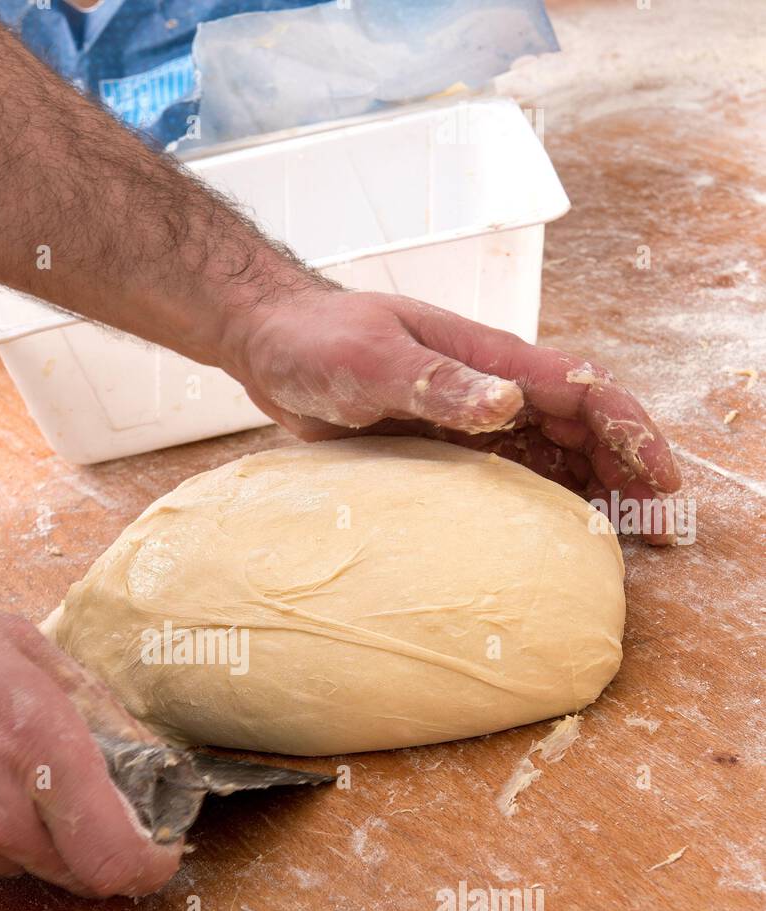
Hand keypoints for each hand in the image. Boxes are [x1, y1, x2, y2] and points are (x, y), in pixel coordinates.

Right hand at [0, 576, 181, 894]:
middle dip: (98, 841)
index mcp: (40, 745)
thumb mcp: (17, 641)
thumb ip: (93, 703)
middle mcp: (1, 812)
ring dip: (37, 831)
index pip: (120, 858)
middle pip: (84, 870)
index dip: (153, 866)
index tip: (161, 852)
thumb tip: (142, 749)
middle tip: (88, 798)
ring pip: (30, 864)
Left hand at [230, 287, 680, 543]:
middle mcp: (494, 389)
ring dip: (595, 490)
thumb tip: (506, 404)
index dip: (629, 434)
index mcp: (491, 359)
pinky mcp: (448, 446)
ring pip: (554, 455)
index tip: (659, 480)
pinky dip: (545, 501)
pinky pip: (511, 476)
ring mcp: (474, 419)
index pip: (581, 392)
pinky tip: (560, 536)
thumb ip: (436, 384)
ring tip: (626, 540)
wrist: (277, 347)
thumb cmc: (321, 342)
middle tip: (659, 530)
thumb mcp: (372, 362)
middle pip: (583, 430)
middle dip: (629, 471)